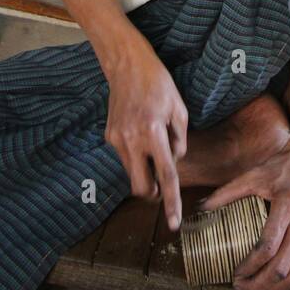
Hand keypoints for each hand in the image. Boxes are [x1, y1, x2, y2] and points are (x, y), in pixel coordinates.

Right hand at [103, 34, 186, 230]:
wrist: (126, 66)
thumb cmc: (158, 84)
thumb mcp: (179, 109)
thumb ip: (179, 140)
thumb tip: (174, 162)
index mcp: (154, 133)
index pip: (166, 177)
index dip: (171, 203)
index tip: (173, 223)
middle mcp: (132, 140)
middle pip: (141, 188)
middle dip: (153, 193)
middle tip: (162, 185)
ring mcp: (117, 139)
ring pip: (132, 173)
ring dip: (144, 171)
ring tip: (153, 145)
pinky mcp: (109, 136)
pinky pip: (125, 157)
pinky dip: (136, 155)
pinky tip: (141, 133)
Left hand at [199, 143, 289, 289]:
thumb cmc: (282, 166)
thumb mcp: (253, 174)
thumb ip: (226, 192)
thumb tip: (200, 207)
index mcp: (287, 206)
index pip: (268, 245)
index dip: (250, 265)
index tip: (234, 272)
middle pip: (281, 267)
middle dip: (258, 283)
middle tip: (238, 285)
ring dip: (273, 288)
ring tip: (253, 288)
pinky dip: (286, 283)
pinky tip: (271, 283)